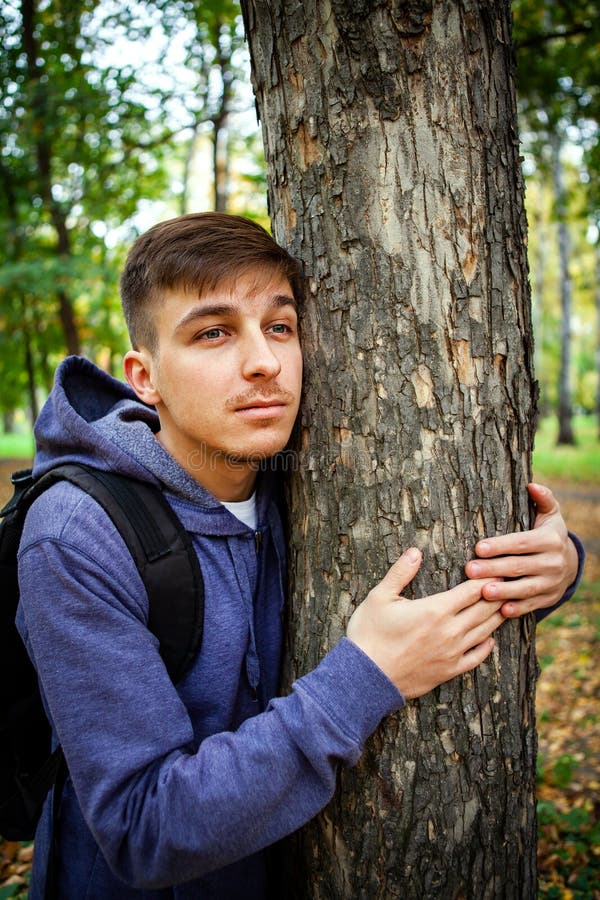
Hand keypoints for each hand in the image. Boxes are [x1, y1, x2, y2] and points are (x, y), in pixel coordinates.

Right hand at [346, 548, 504, 698]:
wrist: (365, 677)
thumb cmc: (369, 634)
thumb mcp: (379, 597)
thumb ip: (400, 572)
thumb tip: (415, 551)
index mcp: (435, 610)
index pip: (472, 590)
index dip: (488, 578)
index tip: (498, 569)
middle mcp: (450, 631)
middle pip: (484, 609)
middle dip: (498, 594)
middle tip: (510, 584)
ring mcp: (452, 653)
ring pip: (484, 631)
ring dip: (497, 617)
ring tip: (506, 606)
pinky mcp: (448, 671)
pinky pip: (476, 658)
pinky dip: (486, 647)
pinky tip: (489, 640)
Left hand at [464, 483, 578, 618]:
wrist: (570, 563)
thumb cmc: (549, 533)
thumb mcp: (550, 515)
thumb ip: (543, 498)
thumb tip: (532, 485)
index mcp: (549, 540)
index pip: (521, 543)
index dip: (500, 546)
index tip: (478, 548)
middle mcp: (553, 562)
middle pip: (519, 566)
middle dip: (494, 568)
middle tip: (470, 570)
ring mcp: (551, 582)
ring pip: (526, 588)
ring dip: (504, 591)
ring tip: (483, 592)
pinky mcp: (548, 598)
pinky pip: (532, 604)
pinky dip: (518, 608)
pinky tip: (501, 611)